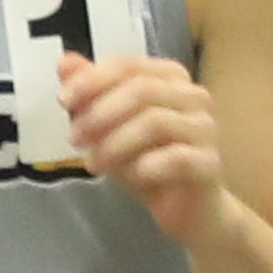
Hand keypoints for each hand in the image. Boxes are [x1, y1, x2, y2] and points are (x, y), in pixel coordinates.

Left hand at [64, 50, 226, 242]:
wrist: (185, 209)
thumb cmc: (147, 161)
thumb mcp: (108, 128)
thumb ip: (90, 95)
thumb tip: (65, 63)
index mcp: (169, 78)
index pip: (128, 65)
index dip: (92, 79)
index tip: (63, 100)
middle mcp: (193, 96)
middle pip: (141, 90)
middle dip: (100, 113)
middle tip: (74, 138)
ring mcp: (205, 129)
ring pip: (155, 122)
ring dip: (115, 143)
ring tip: (94, 164)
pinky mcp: (209, 163)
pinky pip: (177, 158)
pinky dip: (146, 166)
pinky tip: (131, 177)